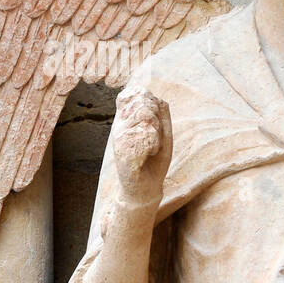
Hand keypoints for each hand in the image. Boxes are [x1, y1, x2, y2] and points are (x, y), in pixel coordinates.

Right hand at [111, 88, 171, 204]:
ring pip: (145, 117)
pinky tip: (148, 154)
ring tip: (152, 147)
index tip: (153, 114)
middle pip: (143, 104)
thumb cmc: (154, 161)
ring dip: (156, 133)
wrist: (146, 187)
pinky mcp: (122, 148)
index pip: (132, 95)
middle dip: (156, 118)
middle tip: (154, 136)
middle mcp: (120, 126)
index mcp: (126, 120)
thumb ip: (162, 116)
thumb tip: (160, 99)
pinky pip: (145, 134)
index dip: (146, 98)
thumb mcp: (163, 135)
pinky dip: (154, 145)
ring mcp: (119, 137)